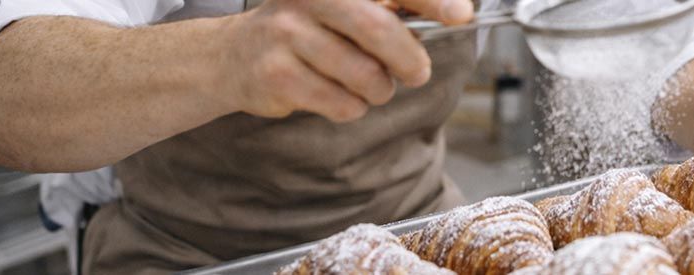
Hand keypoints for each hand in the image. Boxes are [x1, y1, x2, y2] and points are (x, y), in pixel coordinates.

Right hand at [218, 0, 473, 120]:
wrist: (231, 56)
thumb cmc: (305, 32)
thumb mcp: (343, 8)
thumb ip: (389, 10)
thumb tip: (454, 13)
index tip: (461, 15)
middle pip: (377, 29)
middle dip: (409, 59)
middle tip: (417, 73)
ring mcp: (287, 35)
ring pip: (362, 75)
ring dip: (379, 90)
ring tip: (370, 87)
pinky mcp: (276, 74)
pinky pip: (339, 102)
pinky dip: (352, 108)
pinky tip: (338, 97)